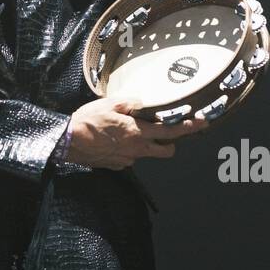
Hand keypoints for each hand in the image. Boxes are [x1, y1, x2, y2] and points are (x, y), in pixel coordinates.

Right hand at [65, 95, 206, 169]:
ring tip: (129, 132)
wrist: (67, 142)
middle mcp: (137, 149)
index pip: (171, 131)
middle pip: (166, 150)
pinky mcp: (117, 165)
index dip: (189, 127)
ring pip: (146, 153)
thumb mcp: (110, 103)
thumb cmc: (87, 121)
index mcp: (138, 132)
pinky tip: (114, 140)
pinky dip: (128, 149)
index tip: (202, 123)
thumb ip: (131, 103)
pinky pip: (129, 157)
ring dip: (145, 144)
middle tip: (166, 132)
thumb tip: (143, 103)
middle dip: (172, 143)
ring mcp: (127, 159)